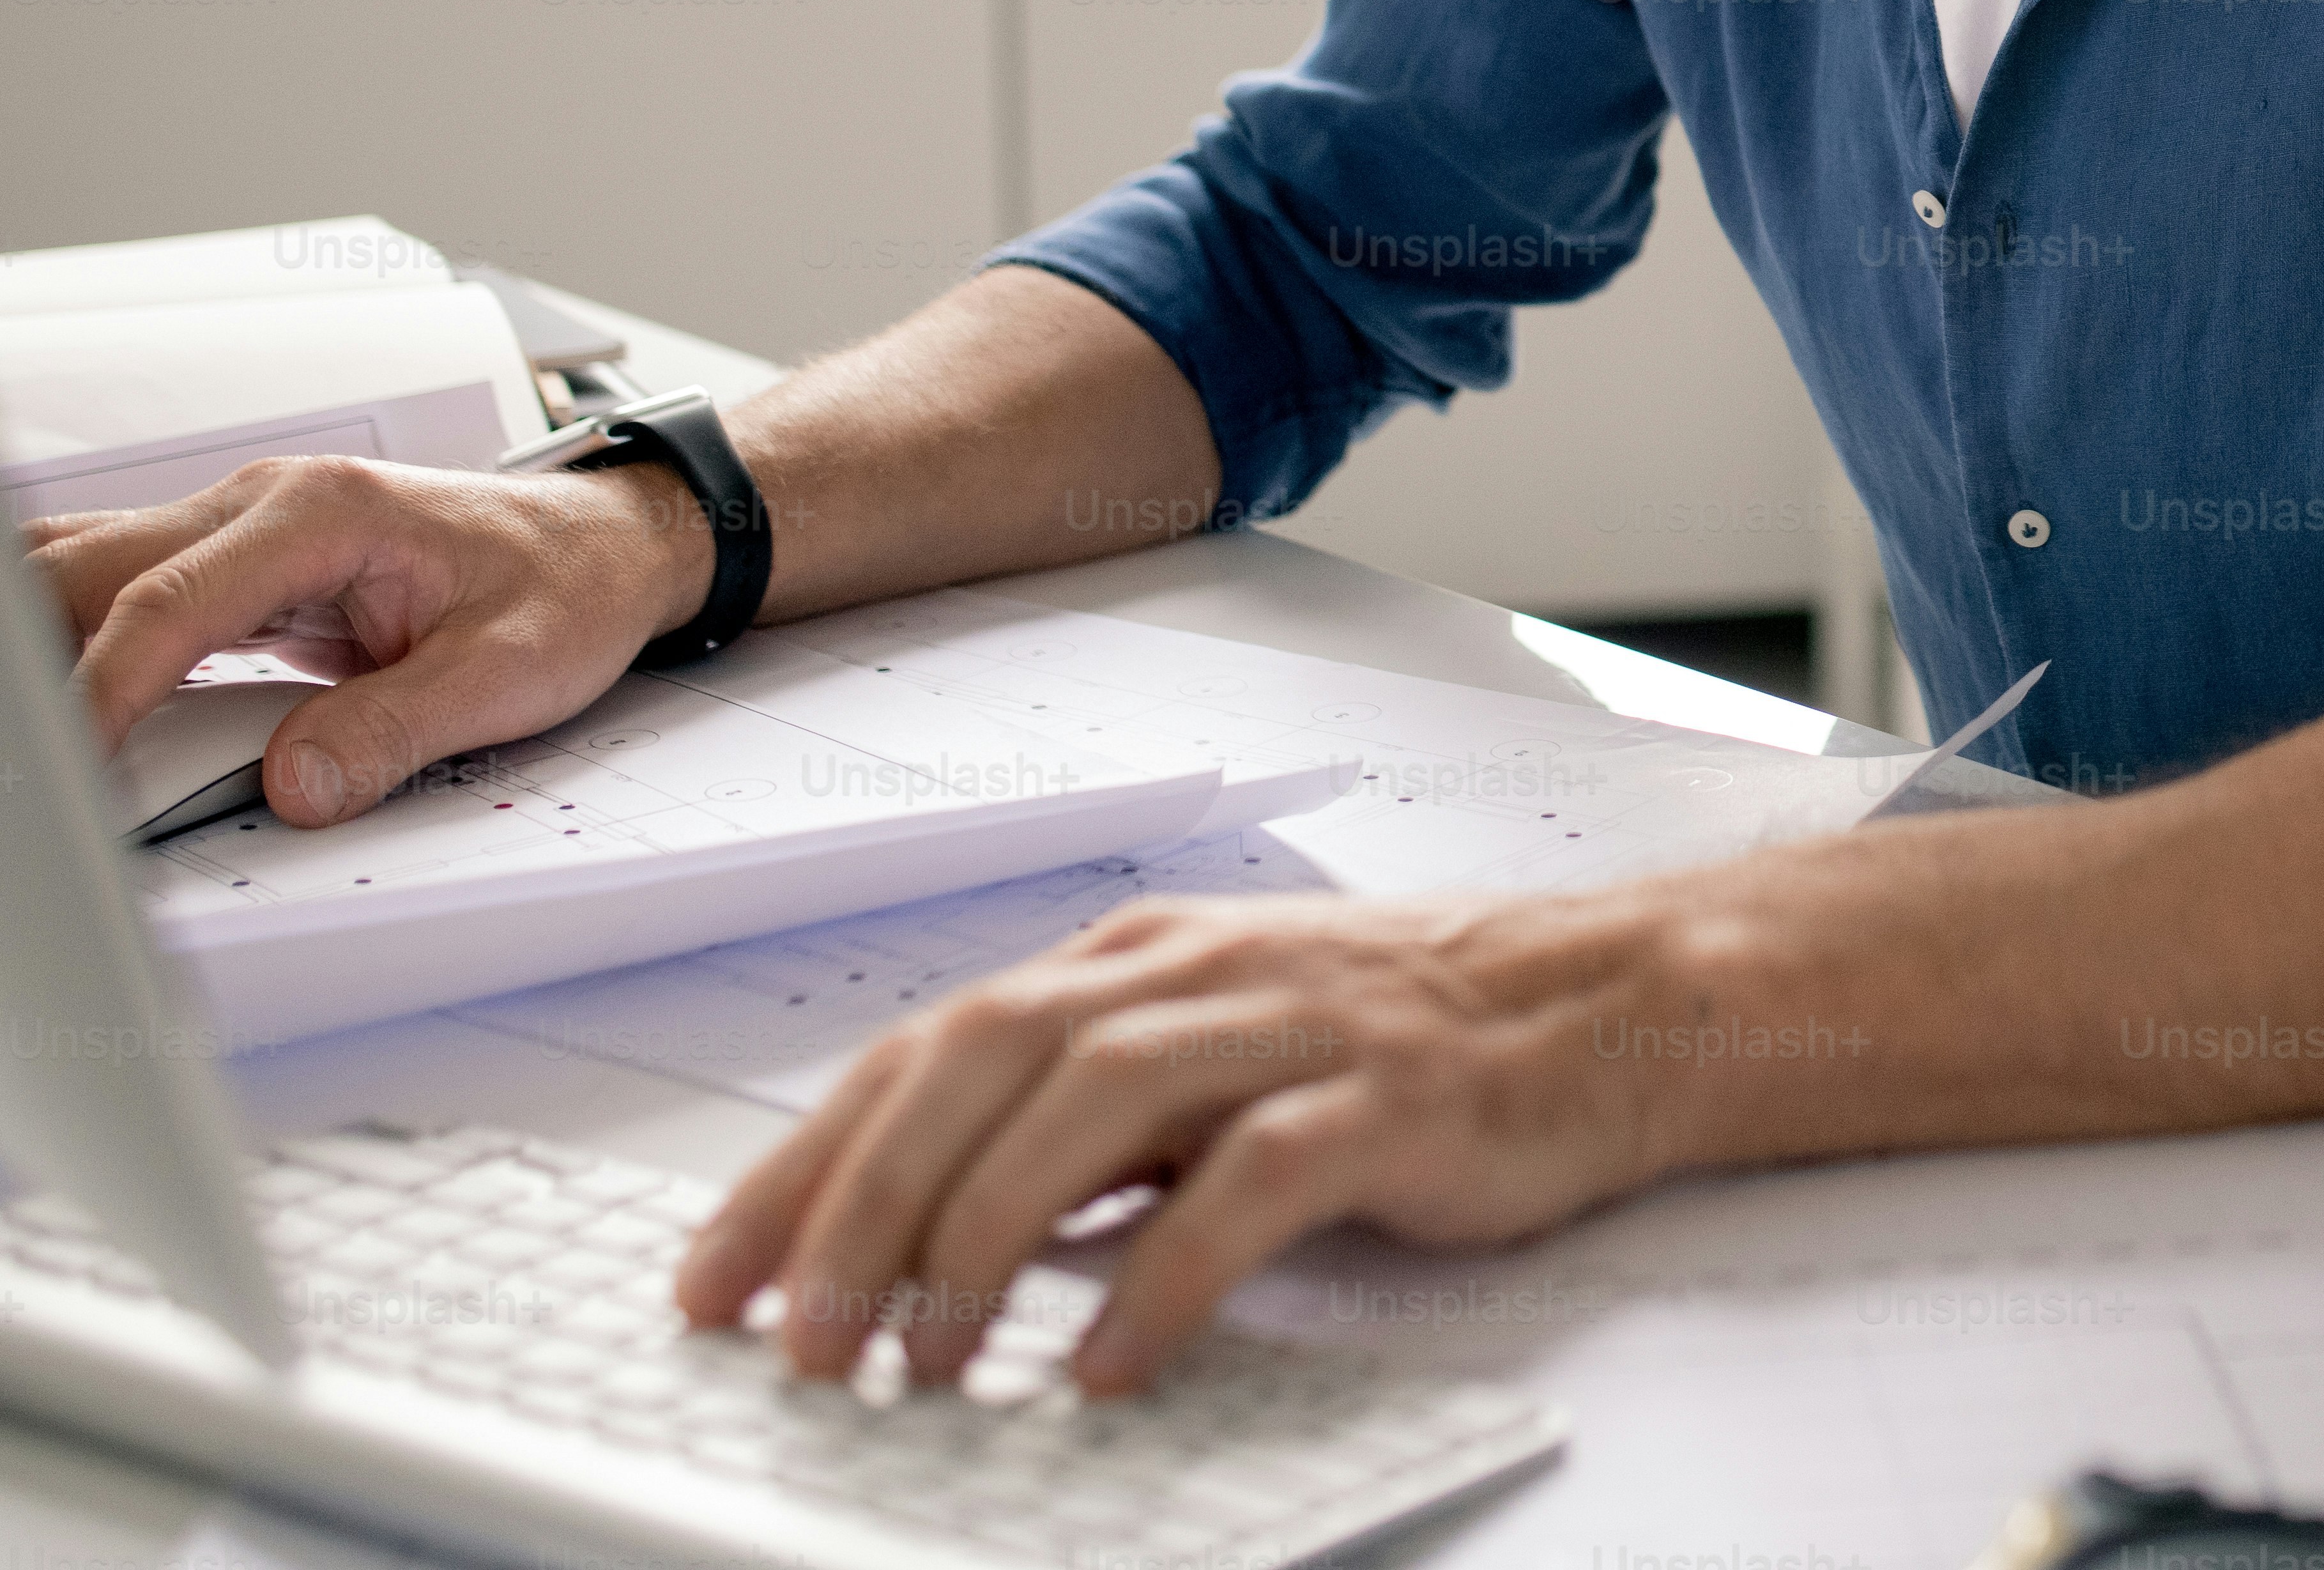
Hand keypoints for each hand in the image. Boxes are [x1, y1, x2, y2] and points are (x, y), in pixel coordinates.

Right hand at [24, 455, 715, 824]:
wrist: (605, 542)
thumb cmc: (565, 584)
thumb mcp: (506, 670)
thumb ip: (396, 729)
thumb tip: (296, 788)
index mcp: (319, 513)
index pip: (166, 602)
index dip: (100, 689)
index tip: (64, 768)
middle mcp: (263, 506)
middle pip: (89, 571)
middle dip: (20, 656)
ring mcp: (239, 533)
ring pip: (86, 573)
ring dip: (29, 646)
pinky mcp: (235, 571)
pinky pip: (125, 601)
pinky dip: (73, 651)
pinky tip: (49, 717)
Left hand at [669, 893, 1676, 1395]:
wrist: (1606, 1001)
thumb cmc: (1404, 1040)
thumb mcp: (1211, 1056)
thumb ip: (1084, 1126)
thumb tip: (936, 1234)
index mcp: (1130, 961)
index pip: (921, 1050)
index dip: (803, 1166)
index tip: (716, 1280)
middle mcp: (1189, 975)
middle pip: (978, 1067)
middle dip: (866, 1210)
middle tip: (804, 1344)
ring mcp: (1287, 1027)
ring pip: (1090, 1106)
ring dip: (987, 1239)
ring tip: (931, 1363)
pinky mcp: (1382, 1098)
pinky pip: (1246, 1183)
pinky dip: (1164, 1274)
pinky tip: (1110, 1362)